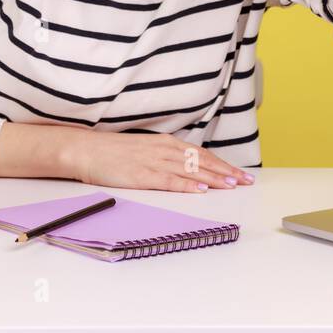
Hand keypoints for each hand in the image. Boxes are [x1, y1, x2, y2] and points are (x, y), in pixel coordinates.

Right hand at [62, 129, 254, 192]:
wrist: (87, 150)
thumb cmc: (114, 152)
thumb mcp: (145, 149)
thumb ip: (166, 156)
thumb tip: (186, 168)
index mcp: (166, 142)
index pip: (201, 154)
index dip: (223, 164)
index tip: (240, 173)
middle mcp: (164, 149)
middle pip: (202, 162)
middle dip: (226, 172)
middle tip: (246, 181)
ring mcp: (154, 162)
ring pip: (191, 171)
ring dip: (214, 179)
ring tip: (232, 185)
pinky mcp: (143, 175)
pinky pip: (170, 181)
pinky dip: (187, 186)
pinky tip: (201, 190)